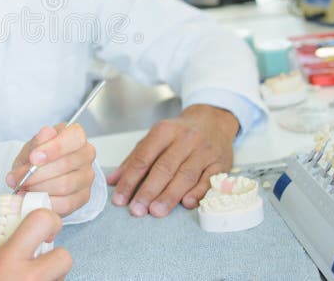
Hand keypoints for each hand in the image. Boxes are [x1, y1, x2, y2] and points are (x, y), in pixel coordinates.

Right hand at [0, 209, 71, 280]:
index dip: (49, 222)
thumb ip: (11, 247)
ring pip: (62, 278)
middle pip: (65, 256)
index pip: (43, 221)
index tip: (46, 227)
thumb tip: (29, 232)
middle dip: (56, 258)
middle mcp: (28, 276)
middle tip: (44, 262)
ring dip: (52, 278)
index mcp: (9, 258)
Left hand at [7, 124, 95, 215]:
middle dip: (38, 174)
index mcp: (76, 135)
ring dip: (40, 189)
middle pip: (66, 164)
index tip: (34, 158)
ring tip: (24, 189)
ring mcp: (87, 176)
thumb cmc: (38, 155)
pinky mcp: (84, 196)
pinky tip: (34, 199)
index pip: (73, 138)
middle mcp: (86, 154)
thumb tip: (38, 145)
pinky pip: (67, 203)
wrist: (39, 173)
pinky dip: (47, 203)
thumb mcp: (32, 146)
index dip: (53, 149)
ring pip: (65, 185)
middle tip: (20, 179)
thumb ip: (35, 145)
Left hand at [106, 104, 238, 217]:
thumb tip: (113, 181)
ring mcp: (204, 151)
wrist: (213, 120)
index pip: (143, 158)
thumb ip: (134, 159)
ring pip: (185, 176)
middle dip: (148, 191)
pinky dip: (197, 193)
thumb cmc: (180, 133)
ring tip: (156, 211)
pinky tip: (186, 204)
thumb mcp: (155, 138)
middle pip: (164, 168)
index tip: (120, 198)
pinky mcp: (221, 163)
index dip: (130, 180)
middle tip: (137, 209)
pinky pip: (209, 180)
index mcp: (164, 131)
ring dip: (170, 196)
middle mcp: (185, 139)